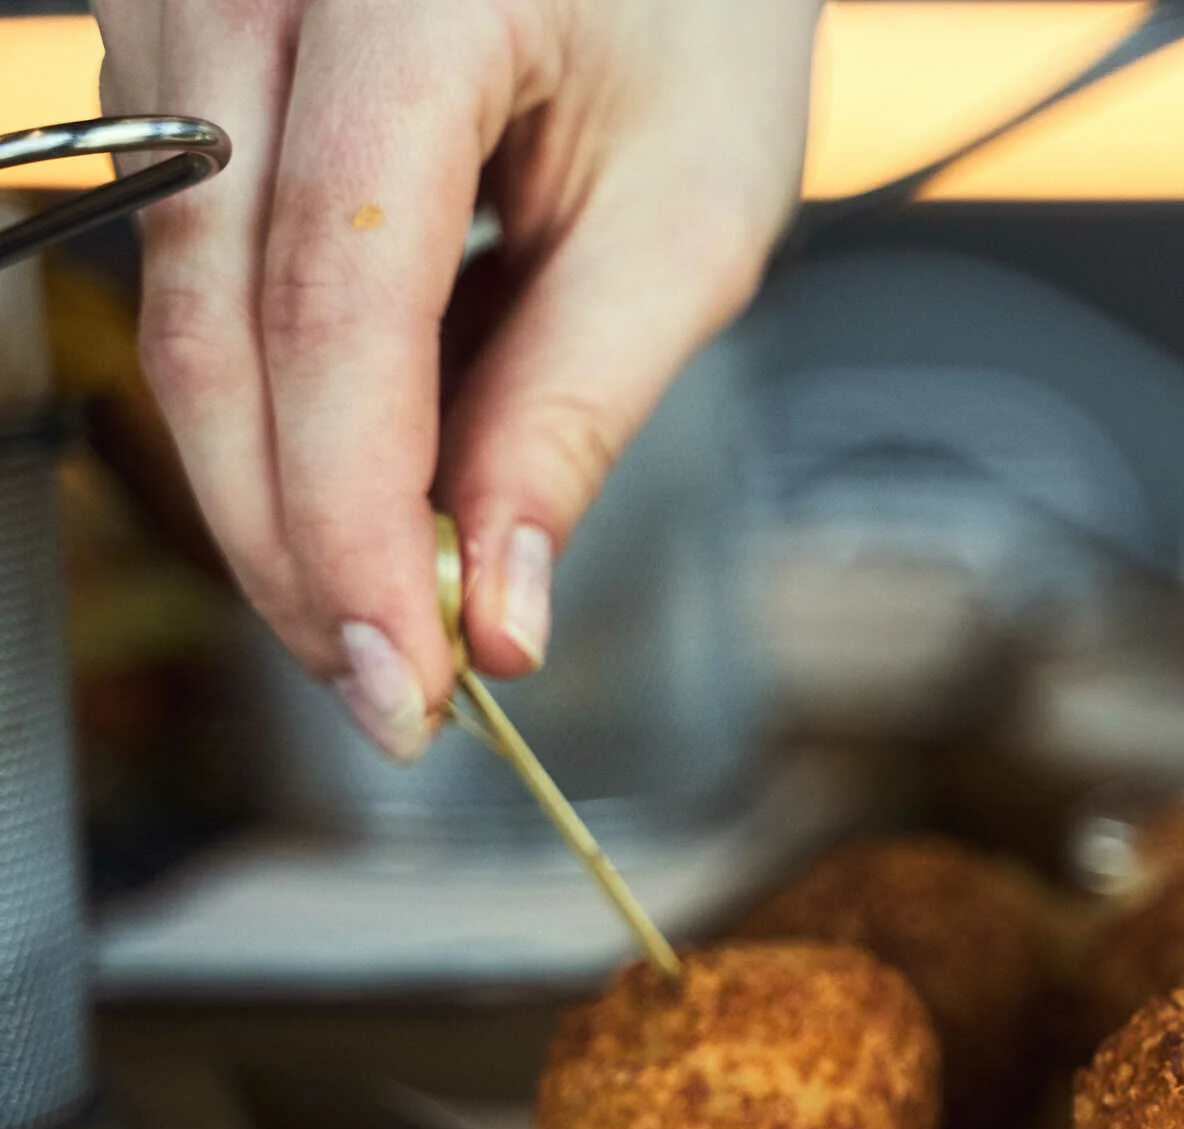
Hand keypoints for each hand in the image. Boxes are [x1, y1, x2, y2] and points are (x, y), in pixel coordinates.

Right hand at [95, 0, 820, 758]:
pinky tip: (374, 467)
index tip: (405, 684)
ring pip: (176, 309)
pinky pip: (190, 260)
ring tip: (395, 600)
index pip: (331, 307)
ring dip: (277, 483)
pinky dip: (278, 392)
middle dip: (294, 544)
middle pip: (213, 330)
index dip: (349, 524)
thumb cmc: (698, 11)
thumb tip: (494, 614)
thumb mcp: (692, 212)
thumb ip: (579, 408)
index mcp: (405, 2)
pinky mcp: (174, 60)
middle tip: (391, 694)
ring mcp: (181, 6)